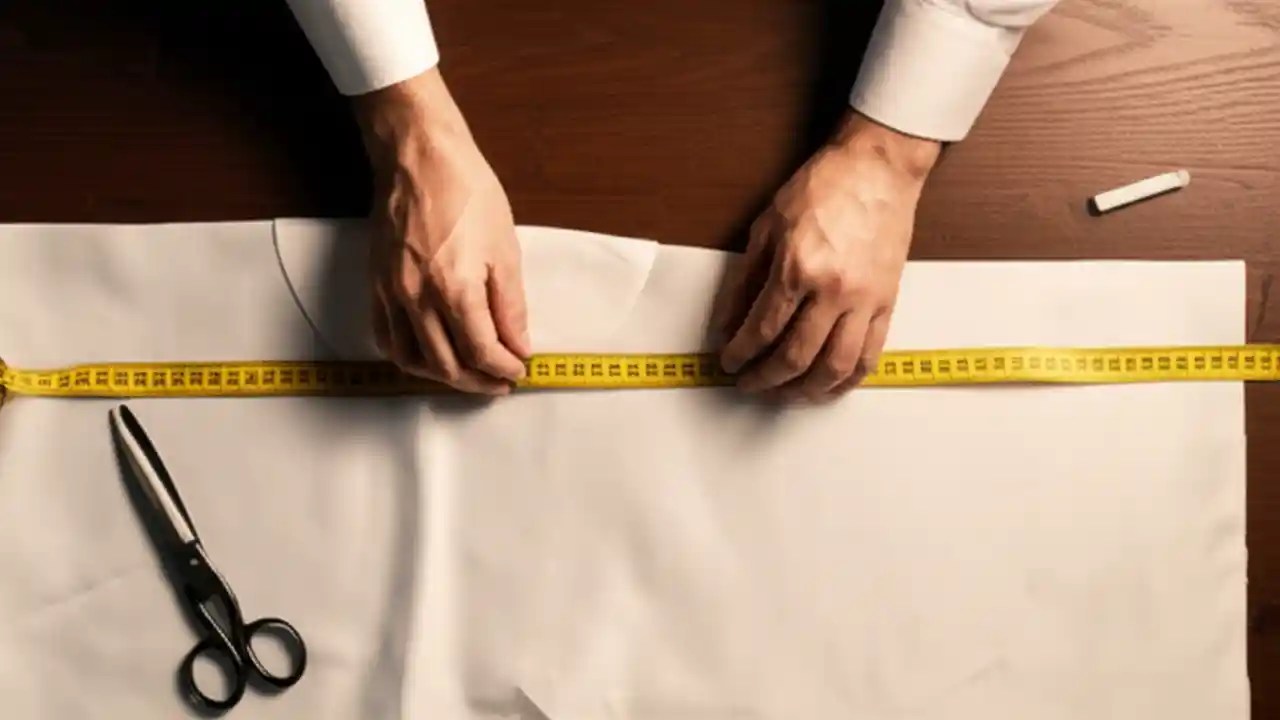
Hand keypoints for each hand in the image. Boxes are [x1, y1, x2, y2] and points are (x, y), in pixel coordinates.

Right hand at [353, 69, 529, 394]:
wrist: (417, 156)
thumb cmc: (465, 191)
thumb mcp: (505, 248)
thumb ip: (510, 306)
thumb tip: (518, 344)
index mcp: (455, 289)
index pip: (482, 351)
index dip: (505, 367)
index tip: (521, 367)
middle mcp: (417, 298)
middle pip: (447, 365)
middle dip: (479, 381)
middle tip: (501, 381)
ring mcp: (391, 292)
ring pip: (412, 359)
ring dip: (443, 376)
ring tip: (469, 373)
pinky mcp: (375, 283)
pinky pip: (385, 337)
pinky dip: (409, 356)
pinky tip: (429, 354)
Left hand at [712, 112, 940, 401]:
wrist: (877, 167)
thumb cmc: (823, 187)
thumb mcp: (767, 225)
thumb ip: (745, 280)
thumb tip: (728, 324)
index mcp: (798, 268)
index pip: (762, 330)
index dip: (740, 354)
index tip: (728, 363)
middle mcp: (833, 291)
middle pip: (795, 357)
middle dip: (765, 379)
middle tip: (749, 384)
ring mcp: (864, 301)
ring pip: (834, 367)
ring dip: (804, 391)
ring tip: (784, 394)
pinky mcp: (886, 303)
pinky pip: (868, 356)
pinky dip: (846, 380)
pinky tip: (827, 388)